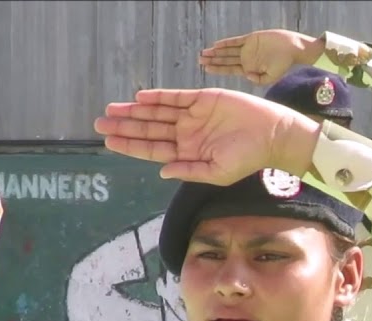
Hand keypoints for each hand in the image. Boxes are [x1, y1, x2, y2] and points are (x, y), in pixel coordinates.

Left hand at [94, 88, 321, 183]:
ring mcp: (194, 116)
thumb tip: (161, 171)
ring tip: (112, 109)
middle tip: (99, 122)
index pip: (153, 149)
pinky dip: (158, 97)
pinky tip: (139, 97)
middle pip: (150, 129)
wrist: (273, 135)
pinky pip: (176, 98)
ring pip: (158, 112)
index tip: (109, 141)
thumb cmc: (249, 159)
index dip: (131, 145)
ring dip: (135, 111)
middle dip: (125, 126)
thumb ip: (190, 171)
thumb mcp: (218, 173)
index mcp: (189, 153)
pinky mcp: (203, 99)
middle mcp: (187, 134)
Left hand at [199, 29, 321, 84]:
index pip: (229, 69)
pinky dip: (226, 43)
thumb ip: (259, 80)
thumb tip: (246, 76)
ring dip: (216, 52)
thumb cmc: (284, 64)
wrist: (292, 48)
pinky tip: (216, 45)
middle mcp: (246, 59)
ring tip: (203, 53)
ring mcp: (247, 49)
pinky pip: (235, 41)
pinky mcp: (250, 39)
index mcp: (249, 69)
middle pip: (225, 60)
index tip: (206, 69)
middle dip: (212, 60)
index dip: (217, 69)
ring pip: (228, 51)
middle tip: (199, 60)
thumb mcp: (271, 77)